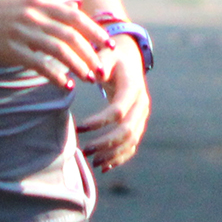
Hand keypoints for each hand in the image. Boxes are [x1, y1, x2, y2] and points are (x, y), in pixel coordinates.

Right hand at [0, 0, 109, 87]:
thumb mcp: (20, 4)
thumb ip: (44, 10)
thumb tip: (71, 14)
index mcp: (37, 1)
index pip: (75, 16)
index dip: (95, 31)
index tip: (108, 44)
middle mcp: (32, 14)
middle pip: (72, 35)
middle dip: (91, 53)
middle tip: (102, 68)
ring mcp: (21, 32)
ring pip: (60, 51)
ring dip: (79, 66)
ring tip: (89, 78)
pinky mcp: (10, 50)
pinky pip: (40, 65)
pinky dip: (57, 76)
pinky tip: (65, 85)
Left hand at [77, 35, 149, 171]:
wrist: (129, 60)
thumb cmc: (111, 57)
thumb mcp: (105, 55)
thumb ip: (100, 63)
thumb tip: (95, 75)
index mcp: (133, 87)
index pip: (118, 110)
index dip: (99, 122)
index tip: (79, 127)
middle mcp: (142, 104)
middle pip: (128, 130)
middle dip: (106, 143)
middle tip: (85, 150)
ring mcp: (142, 116)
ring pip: (132, 141)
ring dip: (113, 154)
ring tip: (92, 161)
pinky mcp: (139, 124)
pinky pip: (132, 145)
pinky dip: (120, 158)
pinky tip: (104, 167)